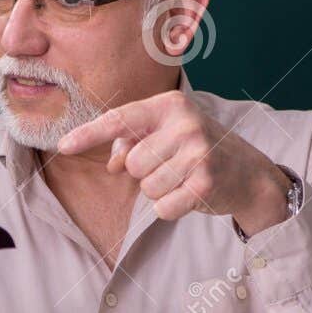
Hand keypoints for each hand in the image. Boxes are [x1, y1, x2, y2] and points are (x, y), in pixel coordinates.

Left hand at [58, 89, 291, 232]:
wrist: (248, 173)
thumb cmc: (196, 151)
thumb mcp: (166, 135)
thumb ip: (133, 142)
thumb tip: (111, 162)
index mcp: (170, 104)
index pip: (120, 119)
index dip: (89, 134)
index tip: (63, 146)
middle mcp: (184, 123)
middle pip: (132, 163)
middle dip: (144, 173)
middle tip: (172, 167)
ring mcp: (198, 152)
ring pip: (146, 187)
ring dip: (160, 191)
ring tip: (183, 179)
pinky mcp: (206, 182)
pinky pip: (163, 207)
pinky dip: (172, 208)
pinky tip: (191, 195)